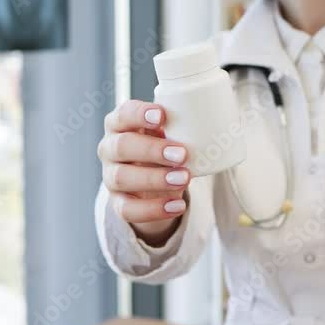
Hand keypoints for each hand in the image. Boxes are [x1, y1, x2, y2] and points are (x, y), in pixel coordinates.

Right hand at [98, 99, 190, 245]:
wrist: (154, 181)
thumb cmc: (163, 145)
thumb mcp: (168, 131)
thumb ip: (180, 124)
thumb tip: (215, 118)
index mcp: (120, 124)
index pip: (123, 114)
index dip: (139, 114)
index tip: (162, 116)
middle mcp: (110, 148)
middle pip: (121, 146)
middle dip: (152, 150)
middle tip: (182, 154)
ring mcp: (111, 176)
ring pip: (121, 178)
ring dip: (155, 178)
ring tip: (184, 178)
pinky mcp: (117, 202)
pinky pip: (128, 210)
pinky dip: (153, 209)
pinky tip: (177, 206)